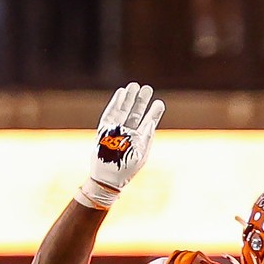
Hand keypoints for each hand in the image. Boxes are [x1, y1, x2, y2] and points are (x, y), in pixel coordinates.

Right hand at [78, 82, 164, 209]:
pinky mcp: (105, 130)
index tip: (159, 103)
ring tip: (134, 85)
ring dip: (129, 98)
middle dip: (141, 101)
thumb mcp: (141, 154)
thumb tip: (151, 122)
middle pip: (136, 113)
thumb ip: (146, 137)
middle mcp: (128, 134)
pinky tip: (121, 93)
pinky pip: (111, 113)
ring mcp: (116, 131)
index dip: (154, 112)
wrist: (108, 178)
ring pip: (124, 110)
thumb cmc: (126, 170)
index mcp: (139, 140)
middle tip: (147, 88)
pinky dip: (116, 103)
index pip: (148, 123)